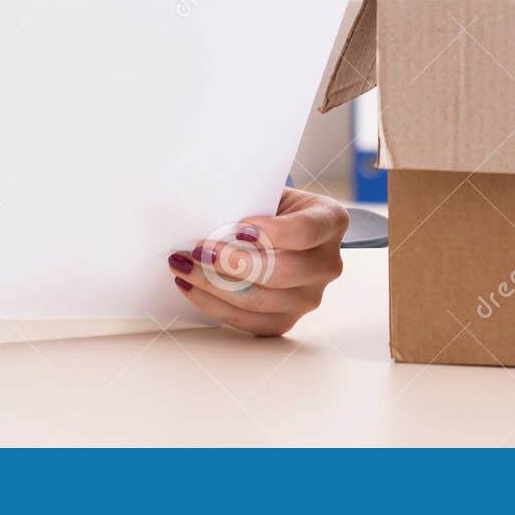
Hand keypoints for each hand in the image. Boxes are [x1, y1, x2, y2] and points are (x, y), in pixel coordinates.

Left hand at [166, 187, 345, 336]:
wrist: (279, 228)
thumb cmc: (270, 205)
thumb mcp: (268, 191)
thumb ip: (249, 200)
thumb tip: (206, 214)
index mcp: (330, 222)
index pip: (306, 230)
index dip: (272, 232)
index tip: (238, 227)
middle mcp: (327, 263)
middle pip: (283, 272)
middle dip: (233, 263)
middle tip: (199, 250)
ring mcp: (310, 296)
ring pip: (263, 301)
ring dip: (215, 285)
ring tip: (185, 267)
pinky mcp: (288, 319)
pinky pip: (251, 322)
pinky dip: (215, 305)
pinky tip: (191, 287)